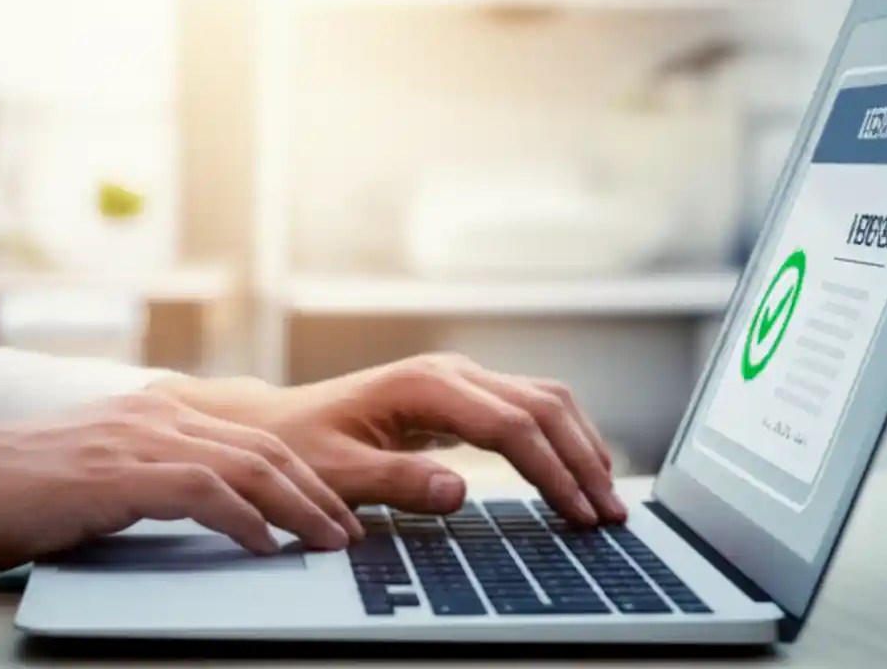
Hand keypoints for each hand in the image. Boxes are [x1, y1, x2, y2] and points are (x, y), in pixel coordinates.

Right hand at [0, 392, 361, 574]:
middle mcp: (159, 415)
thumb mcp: (105, 472)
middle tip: (348, 531)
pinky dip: (243, 519)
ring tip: (327, 542)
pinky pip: (203, 491)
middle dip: (316, 493)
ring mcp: (139, 439)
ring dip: (297, 508)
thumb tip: (213, 508)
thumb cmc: (18, 490)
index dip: (302, 476)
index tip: (333, 510)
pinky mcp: (118, 473)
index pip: (253, 438)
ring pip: (246, 466)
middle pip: (265, 448)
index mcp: (160, 411)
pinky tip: (265, 545)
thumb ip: (158, 477)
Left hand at [155, 354, 623, 525]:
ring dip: (581, 446)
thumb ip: (396, 483)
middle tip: (610, 515)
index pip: (512, 425)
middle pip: (543, 405)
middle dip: (582, 459)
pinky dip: (561, 439)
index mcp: (426, 385)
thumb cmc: (300, 449)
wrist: (276, 425)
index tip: (580, 514)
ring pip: (546, 400)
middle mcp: (452, 372)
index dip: (553, 471)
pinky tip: (577, 472)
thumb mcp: (336, 473)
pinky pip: (529, 409)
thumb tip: (460, 492)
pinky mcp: (463, 396)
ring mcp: (461, 379)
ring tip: (606, 499)